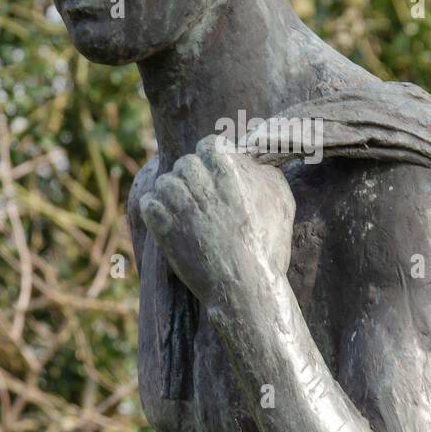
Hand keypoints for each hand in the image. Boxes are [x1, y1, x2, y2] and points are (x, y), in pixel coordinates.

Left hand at [139, 134, 294, 303]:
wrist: (245, 287)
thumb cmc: (268, 246)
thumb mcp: (282, 202)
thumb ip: (267, 174)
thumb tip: (254, 161)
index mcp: (228, 172)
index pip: (208, 144)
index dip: (209, 156)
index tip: (212, 170)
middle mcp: (201, 184)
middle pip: (185, 162)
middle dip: (191, 176)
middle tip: (198, 194)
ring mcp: (179, 205)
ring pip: (164, 182)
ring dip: (172, 193)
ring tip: (182, 209)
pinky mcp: (163, 227)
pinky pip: (148, 203)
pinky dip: (156, 210)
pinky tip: (168, 220)